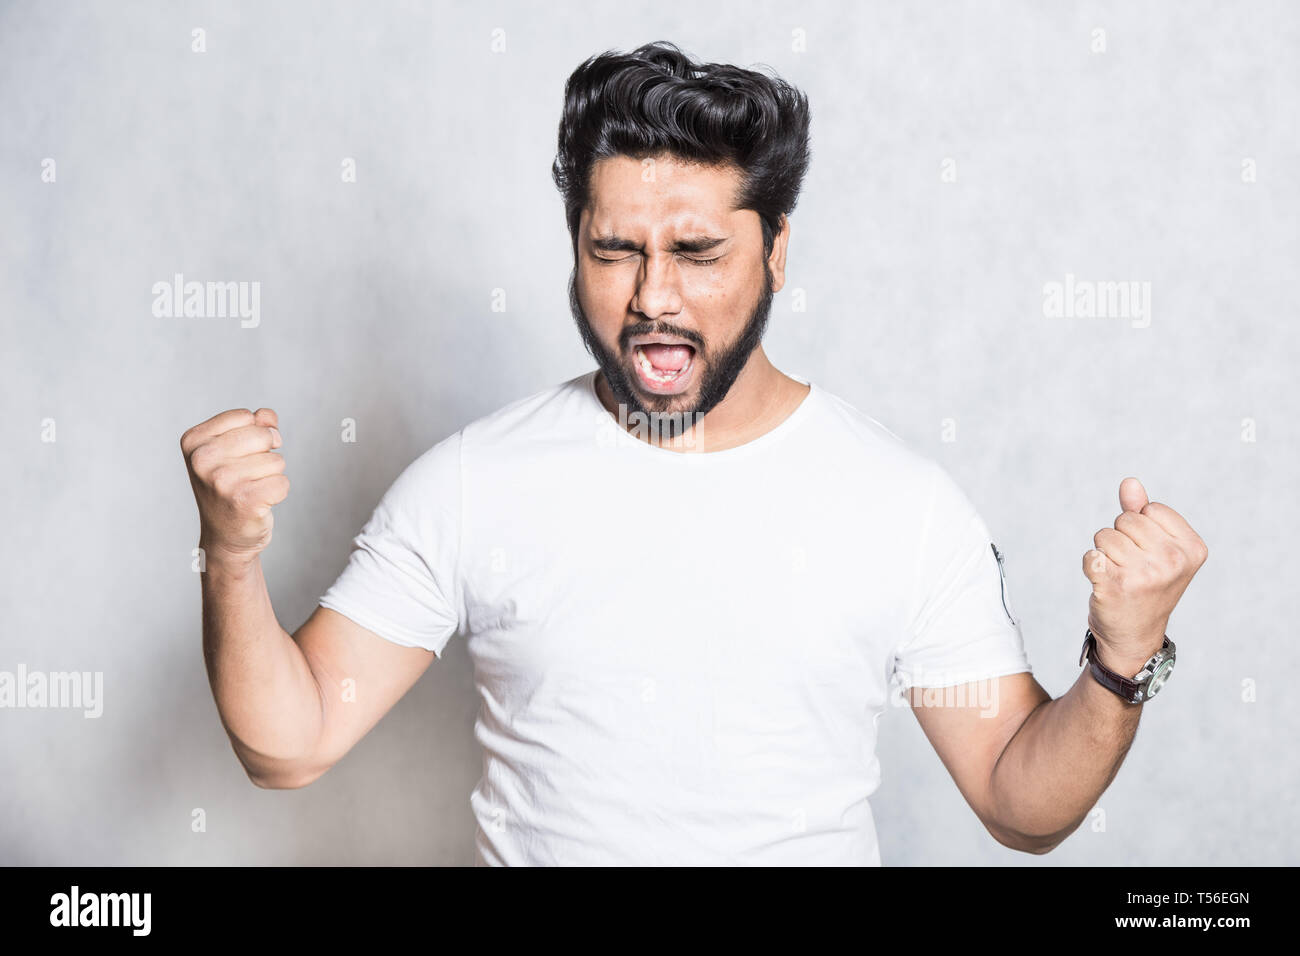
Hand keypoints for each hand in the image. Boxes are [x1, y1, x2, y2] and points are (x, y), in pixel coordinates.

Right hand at [181, 408, 288, 567]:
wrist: (225, 536)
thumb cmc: (231, 486)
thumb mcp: (233, 450)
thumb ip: (254, 424)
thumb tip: (268, 415)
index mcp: (193, 441)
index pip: (247, 417)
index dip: (256, 432)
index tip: (243, 453)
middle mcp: (202, 460)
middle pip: (263, 436)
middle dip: (267, 453)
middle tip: (249, 475)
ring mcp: (221, 481)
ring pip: (276, 460)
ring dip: (271, 475)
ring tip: (250, 490)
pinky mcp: (243, 501)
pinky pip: (283, 482)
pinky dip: (278, 492)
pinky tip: (259, 503)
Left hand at [1082, 477, 1207, 673]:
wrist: (1134, 635)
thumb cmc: (1146, 586)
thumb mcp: (1155, 548)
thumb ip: (1141, 512)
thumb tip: (1129, 482)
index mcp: (1192, 548)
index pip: (1149, 509)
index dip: (1140, 528)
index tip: (1149, 554)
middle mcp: (1173, 561)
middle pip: (1124, 520)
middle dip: (1120, 539)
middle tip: (1131, 568)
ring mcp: (1145, 574)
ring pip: (1104, 536)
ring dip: (1105, 553)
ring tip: (1120, 576)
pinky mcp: (1116, 585)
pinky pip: (1090, 555)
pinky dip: (1091, 565)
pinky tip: (1104, 583)